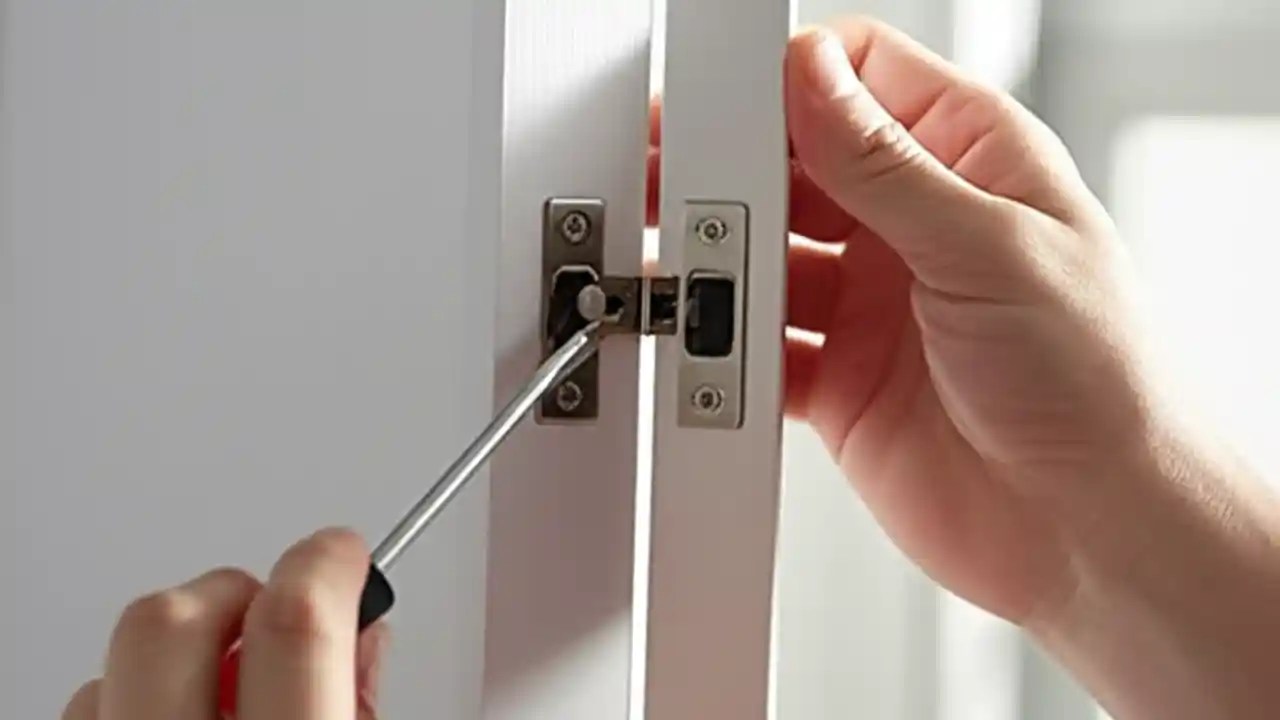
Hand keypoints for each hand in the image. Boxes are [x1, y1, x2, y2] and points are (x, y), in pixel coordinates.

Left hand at [61, 528, 387, 719]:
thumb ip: (361, 703)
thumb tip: (360, 634)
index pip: (294, 627)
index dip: (324, 563)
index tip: (340, 553)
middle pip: (172, 621)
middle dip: (230, 591)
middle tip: (269, 610)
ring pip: (111, 666)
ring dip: (174, 658)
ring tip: (223, 692)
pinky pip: (82, 710)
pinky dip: (127, 700)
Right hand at [650, 16, 1279, 718]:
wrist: (1095, 532)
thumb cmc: (1100, 380)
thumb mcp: (991, 247)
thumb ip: (887, 165)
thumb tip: (812, 75)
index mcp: (969, 163)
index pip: (863, 78)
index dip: (794, 78)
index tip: (733, 104)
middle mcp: (912, 227)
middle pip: (795, 165)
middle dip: (733, 172)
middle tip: (674, 183)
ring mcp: (870, 304)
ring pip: (765, 256)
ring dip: (722, 264)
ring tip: (691, 270)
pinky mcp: (837, 380)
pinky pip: (758, 348)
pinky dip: (725, 349)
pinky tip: (714, 345)